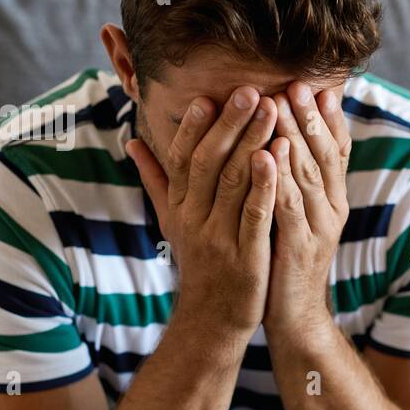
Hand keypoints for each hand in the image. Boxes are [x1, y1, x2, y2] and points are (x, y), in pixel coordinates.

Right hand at [125, 87, 279, 337]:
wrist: (214, 319)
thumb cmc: (200, 262)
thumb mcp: (173, 221)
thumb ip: (156, 180)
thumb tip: (132, 141)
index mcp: (180, 207)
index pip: (181, 160)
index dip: (194, 128)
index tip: (207, 96)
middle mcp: (195, 219)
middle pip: (208, 164)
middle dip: (229, 125)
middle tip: (248, 90)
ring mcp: (219, 237)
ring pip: (234, 182)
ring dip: (252, 143)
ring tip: (270, 109)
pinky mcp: (247, 256)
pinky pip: (255, 214)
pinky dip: (266, 184)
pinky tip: (277, 157)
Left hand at [263, 81, 351, 333]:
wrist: (293, 314)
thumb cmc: (286, 258)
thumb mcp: (296, 213)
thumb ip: (294, 178)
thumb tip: (283, 135)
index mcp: (332, 199)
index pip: (336, 149)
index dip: (327, 117)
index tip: (314, 84)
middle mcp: (332, 209)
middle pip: (324, 154)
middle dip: (309, 117)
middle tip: (295, 83)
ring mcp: (318, 228)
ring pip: (308, 174)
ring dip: (294, 137)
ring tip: (280, 105)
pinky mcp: (299, 248)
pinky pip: (290, 207)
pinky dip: (280, 179)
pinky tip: (269, 155)